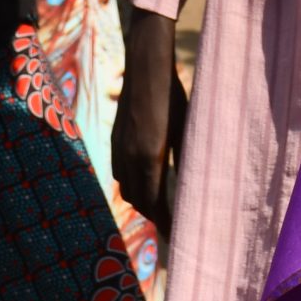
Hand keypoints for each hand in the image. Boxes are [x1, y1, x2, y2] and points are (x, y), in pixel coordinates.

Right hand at [114, 6, 179, 236]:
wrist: (146, 65)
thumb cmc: (173, 95)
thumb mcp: (184, 129)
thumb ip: (180, 159)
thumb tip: (186, 184)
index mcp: (149, 158)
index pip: (155, 203)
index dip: (165, 222)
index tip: (176, 235)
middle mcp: (129, 158)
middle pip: (139, 201)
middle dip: (154, 215)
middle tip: (171, 225)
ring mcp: (118, 148)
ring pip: (126, 188)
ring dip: (142, 201)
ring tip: (159, 207)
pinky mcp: (115, 138)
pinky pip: (119, 172)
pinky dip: (131, 184)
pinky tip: (144, 181)